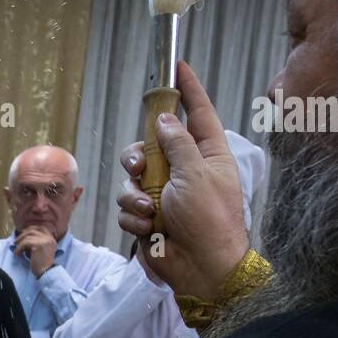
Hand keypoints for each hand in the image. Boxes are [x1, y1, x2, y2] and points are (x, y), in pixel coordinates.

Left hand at [14, 227, 56, 276]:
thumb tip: (23, 237)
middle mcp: (49, 238)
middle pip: (33, 230)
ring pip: (27, 236)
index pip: (41, 228)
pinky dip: (19, 249)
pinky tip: (17, 254)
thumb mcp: (41, 250)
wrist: (46, 273)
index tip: (23, 233)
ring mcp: (44, 241)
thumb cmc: (41, 264)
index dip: (31, 228)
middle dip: (22, 235)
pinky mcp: (38, 245)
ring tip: (16, 250)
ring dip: (19, 243)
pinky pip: (25, 243)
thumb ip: (36, 242)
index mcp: (51, 239)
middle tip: (16, 242)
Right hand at [118, 60, 250, 300]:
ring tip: (150, 212)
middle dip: (138, 157)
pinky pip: (128, 206)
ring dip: (135, 195)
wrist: (202, 270)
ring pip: (132, 178)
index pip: (197, 113)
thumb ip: (176, 142)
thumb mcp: (196, 173)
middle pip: (150, 145)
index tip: (177, 66)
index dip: (187, 89)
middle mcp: (185, 170)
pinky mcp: (149, 217)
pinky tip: (149, 228)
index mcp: (208, 154)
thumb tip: (163, 119)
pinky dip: (134, 217)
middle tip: (139, 167)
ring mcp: (166, 195)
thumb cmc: (209, 219)